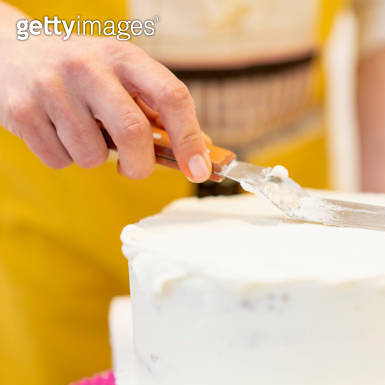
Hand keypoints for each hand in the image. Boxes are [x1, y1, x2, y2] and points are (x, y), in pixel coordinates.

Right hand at [0, 19, 210, 180]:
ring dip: (94, 159)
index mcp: (124, 57)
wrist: (11, 50)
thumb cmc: (83, 72)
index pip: (171, 97)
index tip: (199, 169)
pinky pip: (59, 160)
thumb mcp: (123, 75)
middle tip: (135, 168)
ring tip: (83, 133)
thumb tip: (201, 152)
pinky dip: (65, 158)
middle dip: (140, 165)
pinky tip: (58, 132)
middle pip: (132, 133)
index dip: (189, 138)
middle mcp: (89, 67)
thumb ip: (159, 110)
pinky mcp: (21, 111)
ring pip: (92, 156)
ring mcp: (52, 87)